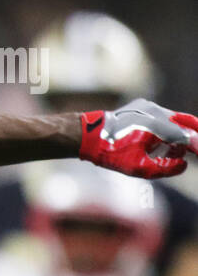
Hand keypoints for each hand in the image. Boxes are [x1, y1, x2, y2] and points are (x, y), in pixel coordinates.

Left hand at [79, 99, 197, 177]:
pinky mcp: (141, 107)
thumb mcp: (138, 167)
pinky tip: (155, 144)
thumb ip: (165, 168)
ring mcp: (149, 107)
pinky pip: (161, 117)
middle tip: (196, 149)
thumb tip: (183, 165)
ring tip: (168, 153)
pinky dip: (165, 130)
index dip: (197, 146)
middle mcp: (157, 112)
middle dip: (195, 136)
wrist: (88, 135)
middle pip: (187, 123)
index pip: (188, 137)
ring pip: (175, 120)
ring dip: (177, 136)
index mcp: (158, 126)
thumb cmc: (111, 152)